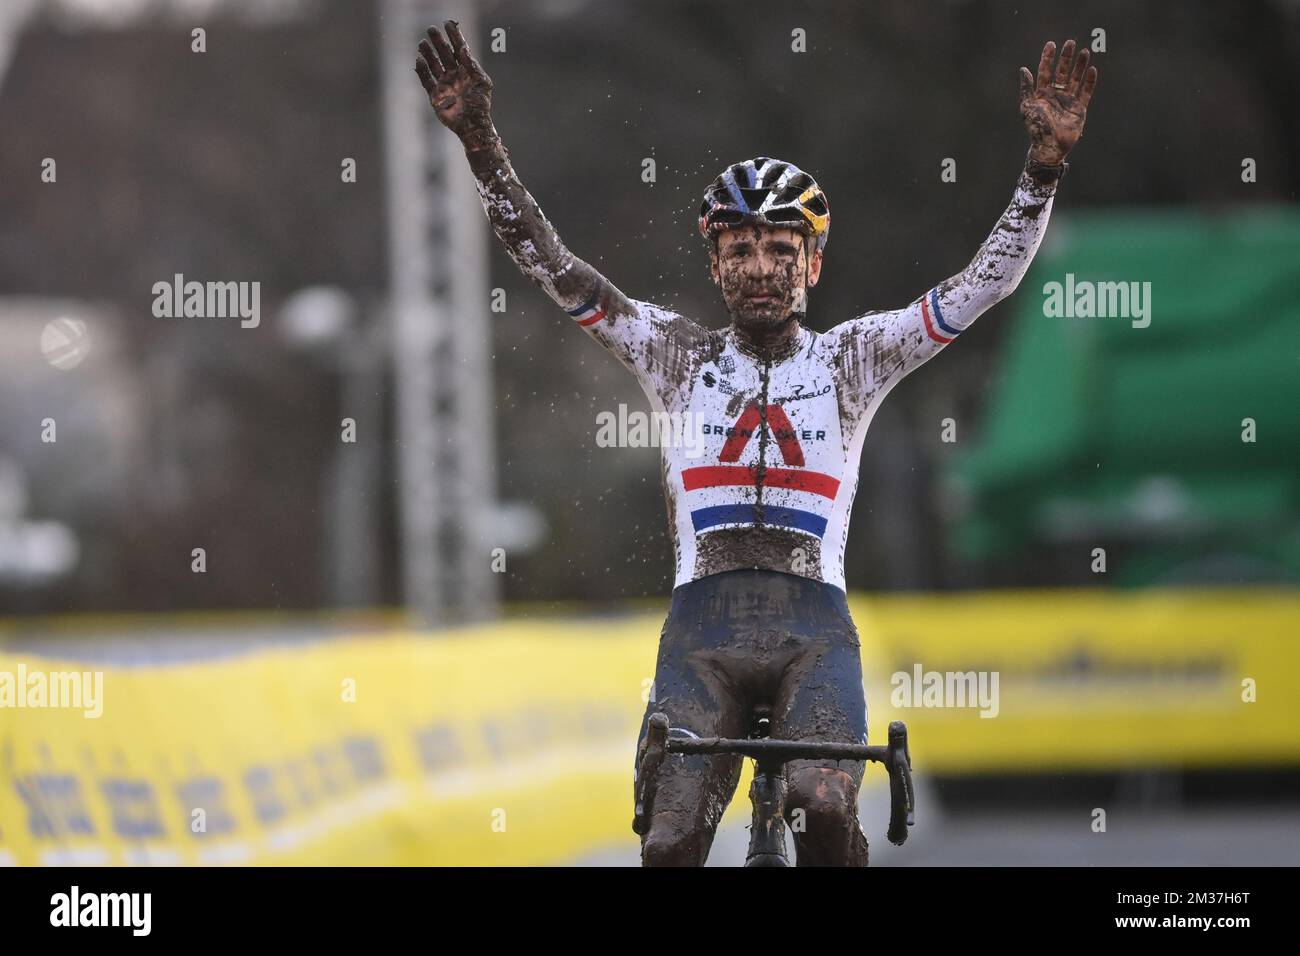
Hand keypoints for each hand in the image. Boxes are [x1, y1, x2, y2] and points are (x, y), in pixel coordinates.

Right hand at [415, 20, 492, 139]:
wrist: (473, 126)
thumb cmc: (481, 104)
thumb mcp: (482, 82)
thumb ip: (472, 65)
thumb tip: (464, 48)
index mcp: (466, 71)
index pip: (458, 49)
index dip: (453, 36)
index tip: (447, 23)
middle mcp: (454, 76)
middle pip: (444, 54)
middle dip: (438, 42)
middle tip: (431, 29)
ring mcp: (444, 85)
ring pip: (433, 65)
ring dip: (428, 54)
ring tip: (422, 42)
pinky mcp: (435, 96)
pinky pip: (426, 81)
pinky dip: (422, 71)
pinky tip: (419, 60)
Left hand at [1018, 39, 1096, 164]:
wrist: (1048, 145)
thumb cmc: (1035, 127)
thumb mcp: (1027, 105)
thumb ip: (1026, 87)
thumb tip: (1024, 69)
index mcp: (1042, 93)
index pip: (1045, 71)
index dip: (1048, 58)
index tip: (1051, 44)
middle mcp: (1056, 94)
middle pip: (1062, 72)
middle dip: (1066, 58)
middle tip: (1070, 43)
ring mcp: (1068, 100)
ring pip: (1075, 79)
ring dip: (1079, 65)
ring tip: (1084, 51)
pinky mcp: (1079, 108)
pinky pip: (1085, 92)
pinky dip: (1089, 81)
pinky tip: (1092, 70)